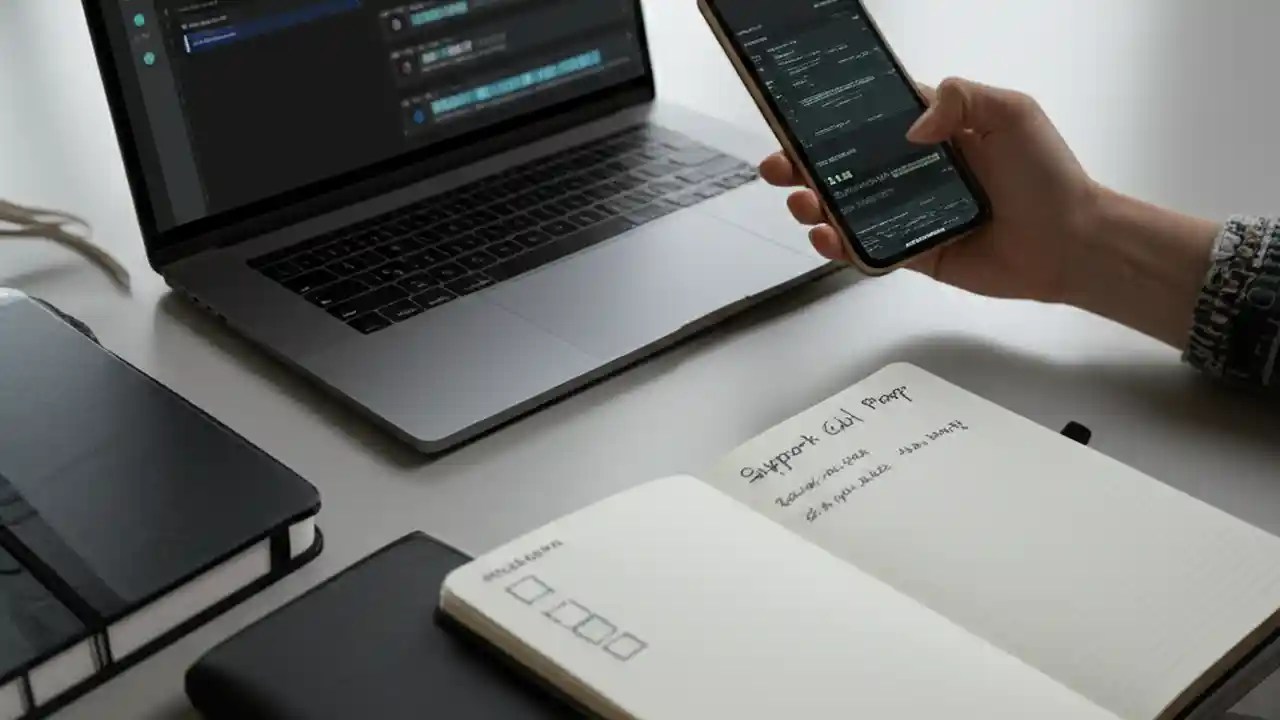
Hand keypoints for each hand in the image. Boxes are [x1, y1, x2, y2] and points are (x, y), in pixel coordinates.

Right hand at [760, 77, 1101, 303]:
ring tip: (803, 204)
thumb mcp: (1012, 112)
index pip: (868, 120)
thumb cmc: (1050, 177)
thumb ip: (960, 98)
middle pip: (843, 167)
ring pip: (845, 211)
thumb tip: (910, 127)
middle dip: (801, 167)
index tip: (796, 119)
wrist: (1073, 244)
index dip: (829, 120)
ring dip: (813, 206)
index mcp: (931, 134)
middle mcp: (914, 173)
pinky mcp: (914, 253)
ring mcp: (909, 214)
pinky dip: (840, 247)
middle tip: (779, 168)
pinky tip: (828, 238)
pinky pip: (867, 251)